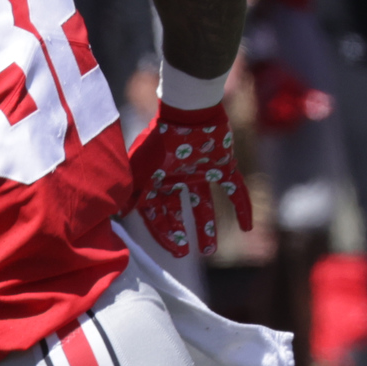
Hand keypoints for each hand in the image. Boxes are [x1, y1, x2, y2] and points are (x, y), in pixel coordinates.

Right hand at [128, 99, 250, 257]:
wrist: (189, 112)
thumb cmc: (159, 142)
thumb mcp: (139, 173)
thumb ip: (131, 195)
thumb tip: (118, 216)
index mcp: (157, 180)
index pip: (158, 214)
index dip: (165, 233)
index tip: (175, 250)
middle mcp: (178, 178)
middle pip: (179, 212)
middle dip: (183, 233)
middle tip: (189, 253)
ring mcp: (201, 172)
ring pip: (205, 206)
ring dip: (208, 229)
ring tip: (210, 251)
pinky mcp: (224, 166)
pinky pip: (235, 190)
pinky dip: (242, 208)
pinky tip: (248, 227)